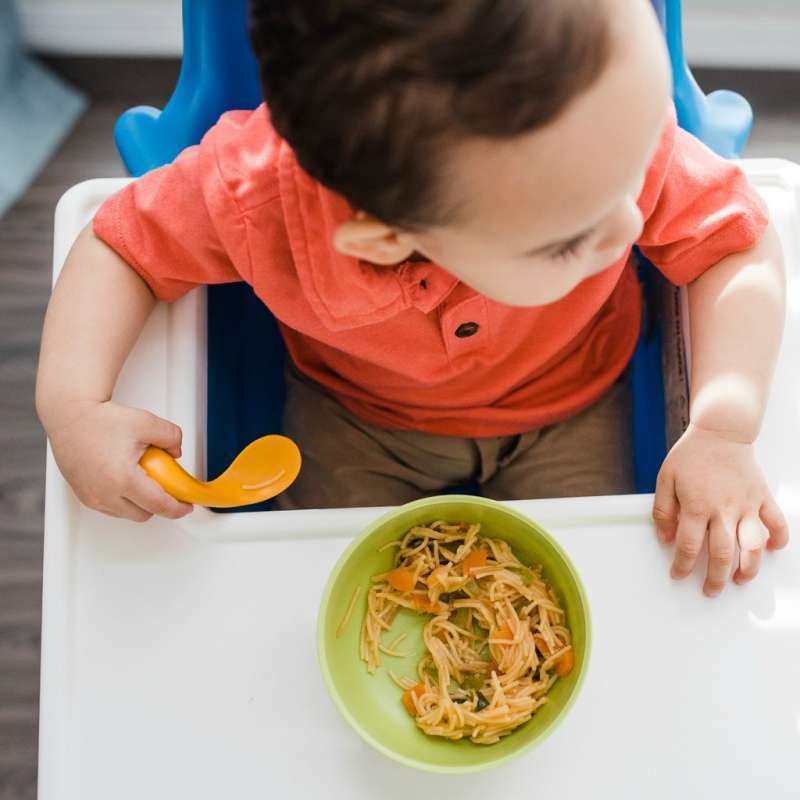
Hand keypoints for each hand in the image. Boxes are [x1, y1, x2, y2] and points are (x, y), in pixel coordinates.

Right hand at [48, 400, 192, 521]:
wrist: (69, 416)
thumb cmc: (101, 419)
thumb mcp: (147, 422)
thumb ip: (172, 437)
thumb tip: (177, 453)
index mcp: (122, 478)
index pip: (158, 504)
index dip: (177, 509)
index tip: (187, 506)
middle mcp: (104, 493)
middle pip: (143, 514)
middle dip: (158, 505)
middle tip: (167, 489)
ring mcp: (91, 497)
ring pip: (126, 513)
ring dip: (140, 504)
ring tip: (145, 480)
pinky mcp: (83, 495)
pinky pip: (110, 508)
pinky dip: (123, 500)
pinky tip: (128, 482)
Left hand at [652, 423, 788, 596]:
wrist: (720, 431)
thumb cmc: (691, 455)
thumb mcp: (665, 480)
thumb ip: (663, 511)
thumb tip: (664, 538)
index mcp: (697, 506)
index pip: (689, 546)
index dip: (683, 566)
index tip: (678, 574)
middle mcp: (724, 510)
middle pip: (723, 555)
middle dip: (716, 578)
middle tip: (710, 590)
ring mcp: (746, 505)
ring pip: (752, 546)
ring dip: (748, 568)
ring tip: (739, 581)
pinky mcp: (762, 497)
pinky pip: (776, 523)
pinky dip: (778, 539)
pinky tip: (772, 551)